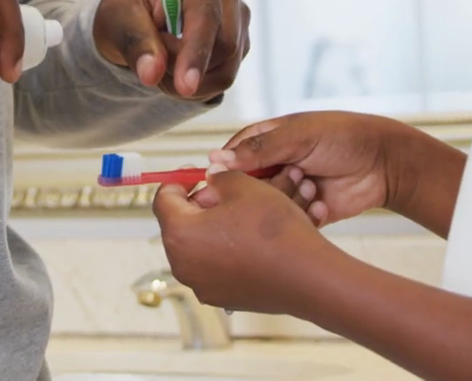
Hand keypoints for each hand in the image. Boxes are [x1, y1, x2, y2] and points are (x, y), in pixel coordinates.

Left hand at [93, 0, 246, 99]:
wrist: (139, 15)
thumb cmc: (128, 9)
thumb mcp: (118, 18)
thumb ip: (135, 42)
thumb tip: (152, 72)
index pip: (206, 14)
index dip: (197, 51)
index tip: (185, 85)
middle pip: (224, 45)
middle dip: (185, 66)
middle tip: (153, 63)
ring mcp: (239, 13)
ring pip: (227, 66)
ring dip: (191, 79)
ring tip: (163, 63)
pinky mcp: (241, 37)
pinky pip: (226, 74)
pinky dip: (199, 83)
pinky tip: (179, 66)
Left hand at [152, 170, 333, 314]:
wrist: (308, 275)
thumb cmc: (275, 232)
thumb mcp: (245, 186)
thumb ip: (220, 177)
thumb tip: (211, 178)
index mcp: (180, 234)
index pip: (164, 199)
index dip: (179, 181)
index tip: (195, 175)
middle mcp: (184, 265)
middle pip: (179, 224)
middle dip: (200, 205)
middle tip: (224, 193)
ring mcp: (202, 285)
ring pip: (199, 245)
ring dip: (215, 227)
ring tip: (242, 214)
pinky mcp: (222, 297)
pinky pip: (215, 266)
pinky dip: (226, 250)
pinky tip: (251, 239)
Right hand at [209, 112, 440, 228]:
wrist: (385, 162)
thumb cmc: (342, 137)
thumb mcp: (299, 136)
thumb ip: (258, 150)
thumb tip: (215, 160)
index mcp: (266, 142)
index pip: (230, 158)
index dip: (222, 173)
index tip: (215, 187)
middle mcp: (274, 168)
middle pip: (246, 189)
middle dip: (260, 190)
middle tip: (279, 184)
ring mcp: (290, 192)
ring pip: (268, 209)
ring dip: (289, 201)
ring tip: (312, 185)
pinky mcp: (306, 215)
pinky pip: (292, 224)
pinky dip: (306, 216)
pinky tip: (323, 202)